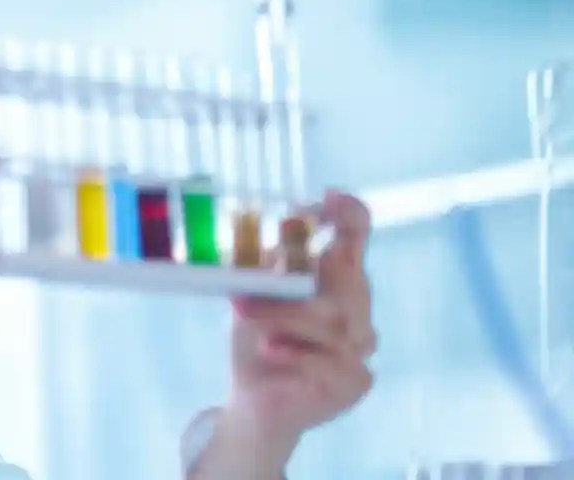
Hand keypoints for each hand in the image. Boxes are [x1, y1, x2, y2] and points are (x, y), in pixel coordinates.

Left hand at [225, 191, 376, 464]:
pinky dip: (294, 353)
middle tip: (248, 287)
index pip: (356, 238)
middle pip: (347, 279)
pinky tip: (269, 348)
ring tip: (241, 314)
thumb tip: (270, 223)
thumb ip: (267, 264)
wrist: (254, 401)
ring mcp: (361, 348)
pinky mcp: (355, 382)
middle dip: (294, 281)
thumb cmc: (258, 339)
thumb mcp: (255, 293)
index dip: (350, 215)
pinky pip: (329, 361)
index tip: (329, 199)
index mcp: (335, 279)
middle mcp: (357, 310)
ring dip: (280, 317)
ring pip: (331, 321)